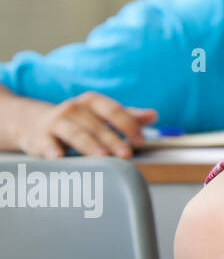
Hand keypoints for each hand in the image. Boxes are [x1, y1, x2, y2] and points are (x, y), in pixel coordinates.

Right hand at [14, 92, 156, 157]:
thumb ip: (128, 116)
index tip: (141, 140)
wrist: (34, 122)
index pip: (114, 111)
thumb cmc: (77, 120)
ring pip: (75, 133)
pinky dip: (51, 149)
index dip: (129, 125)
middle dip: (113, 140)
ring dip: (89, 144)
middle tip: (127, 154)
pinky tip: (58, 157)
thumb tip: (154, 116)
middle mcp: (74, 108)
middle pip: (97, 125)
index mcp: (93, 102)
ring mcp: (56, 122)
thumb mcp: (101, 115)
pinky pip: (46, 143)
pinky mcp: (39, 137)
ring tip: (102, 156)